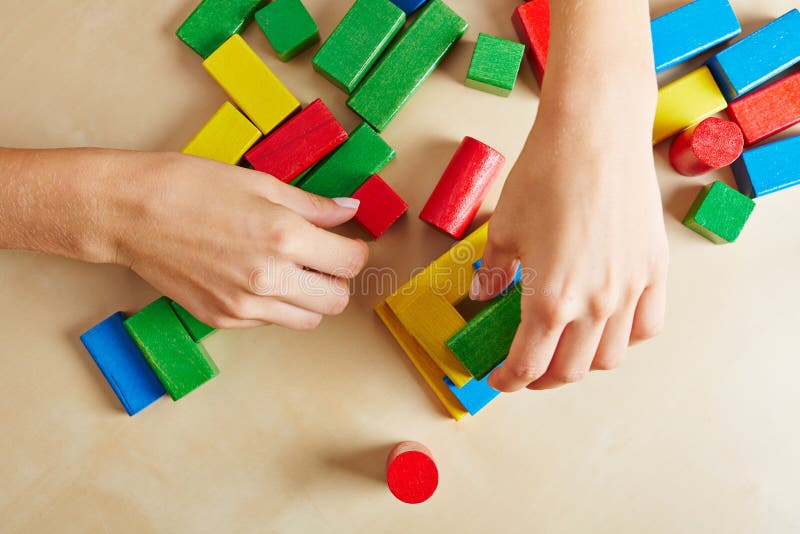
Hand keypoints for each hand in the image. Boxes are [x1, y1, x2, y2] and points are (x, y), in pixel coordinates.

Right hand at [108, 152, 367, 329]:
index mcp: (285, 239)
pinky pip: (270, 322)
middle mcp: (269, 280)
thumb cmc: (191, 187)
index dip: (355, 250)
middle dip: (337, 279)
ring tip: (290, 268)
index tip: (346, 241)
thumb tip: (349, 212)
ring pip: (308, 320)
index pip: (351, 263)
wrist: (129, 212)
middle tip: (322, 257)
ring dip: (310, 297)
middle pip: (336, 301)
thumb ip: (313, 206)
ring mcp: (244, 306)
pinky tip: (256, 276)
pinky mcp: (222, 319)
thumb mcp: (262, 184)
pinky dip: (276, 305)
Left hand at [473, 99, 667, 391]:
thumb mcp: (504, 229)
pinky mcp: (653, 270)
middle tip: (525, 370)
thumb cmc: (545, 175)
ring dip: (582, 364)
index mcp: (550, 299)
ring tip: (564, 351)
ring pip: (609, 356)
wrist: (595, 133)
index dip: (509, 380)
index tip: (498, 379)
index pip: (528, 364)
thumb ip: (496, 272)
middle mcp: (595, 304)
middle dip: (542, 380)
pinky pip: (647, 325)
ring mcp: (629, 289)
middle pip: (570, 371)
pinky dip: (624, 338)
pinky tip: (607, 327)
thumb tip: (486, 293)